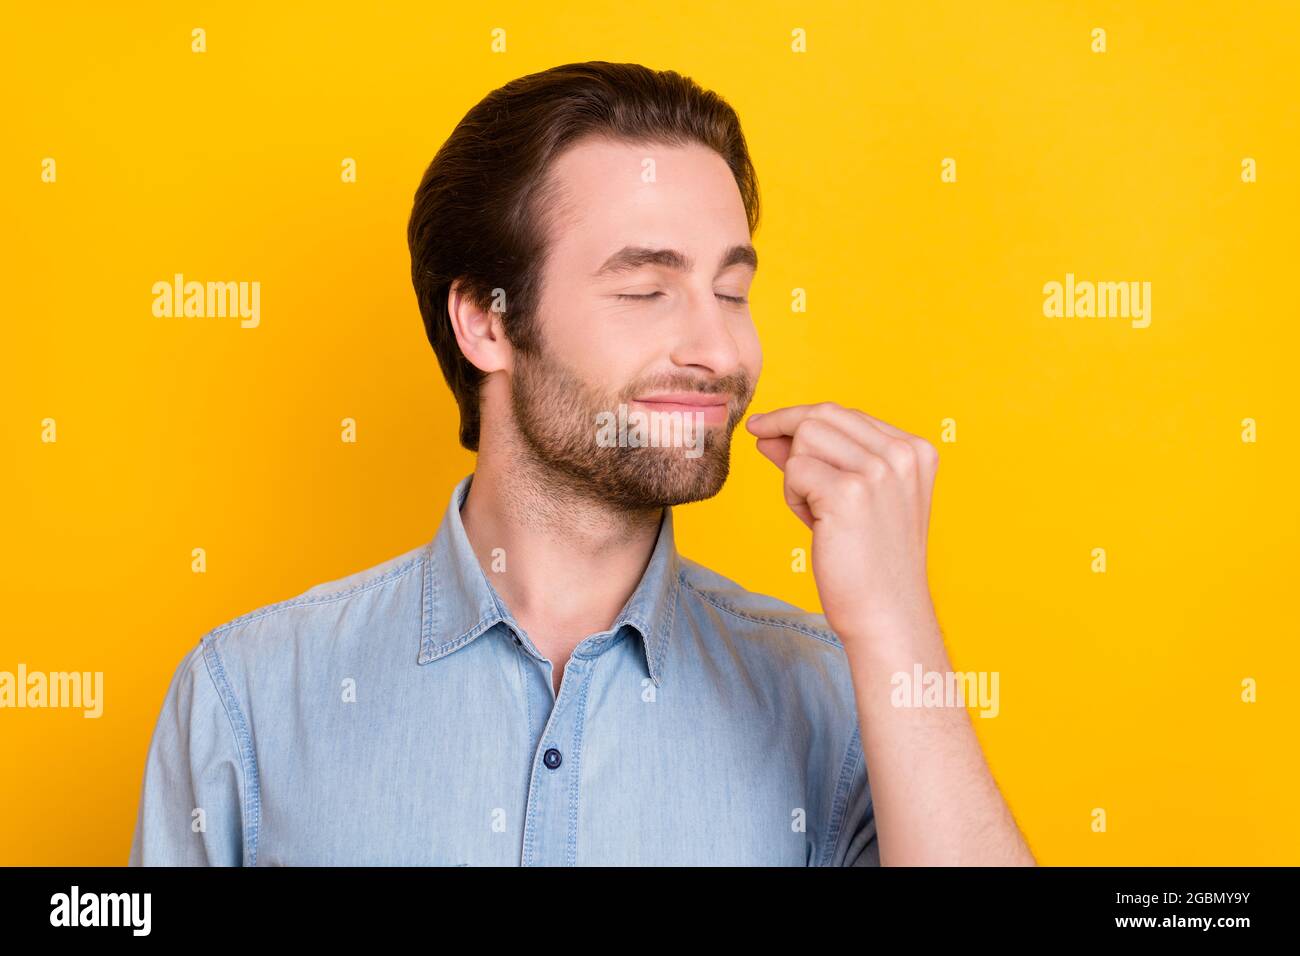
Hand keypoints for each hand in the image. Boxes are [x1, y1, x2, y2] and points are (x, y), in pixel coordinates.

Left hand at [746, 402, 939, 646]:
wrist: (886, 613)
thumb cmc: (868, 560)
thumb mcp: (852, 497)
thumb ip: (818, 458)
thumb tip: (767, 430)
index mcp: (916, 450)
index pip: (846, 413)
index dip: (801, 418)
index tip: (766, 425)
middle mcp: (903, 454)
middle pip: (822, 416)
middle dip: (786, 433)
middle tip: (759, 440)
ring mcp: (879, 471)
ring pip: (805, 438)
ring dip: (794, 474)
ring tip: (815, 513)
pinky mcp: (849, 493)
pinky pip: (794, 470)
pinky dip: (793, 497)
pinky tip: (814, 525)